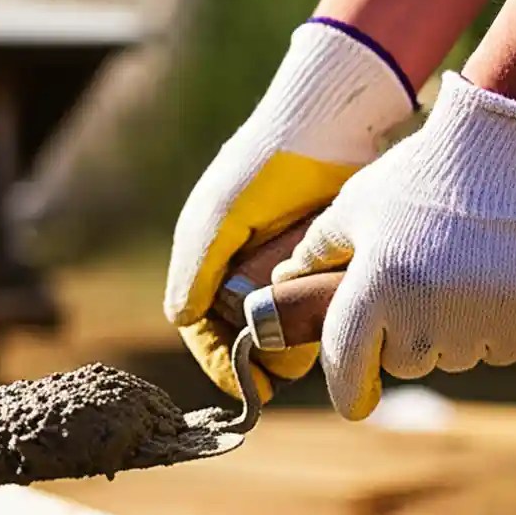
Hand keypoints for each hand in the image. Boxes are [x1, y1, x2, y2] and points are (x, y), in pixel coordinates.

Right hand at [165, 20, 412, 401]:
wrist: (330, 124)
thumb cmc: (264, 165)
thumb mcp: (219, 215)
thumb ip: (196, 267)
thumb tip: (181, 319)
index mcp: (207, 259)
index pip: (203, 328)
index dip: (221, 362)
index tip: (248, 390)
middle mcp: (241, 267)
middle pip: (243, 335)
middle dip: (262, 357)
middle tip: (286, 371)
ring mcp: (282, 265)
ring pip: (282, 325)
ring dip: (294, 342)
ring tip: (313, 349)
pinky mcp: (320, 260)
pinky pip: (314, 304)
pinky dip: (320, 318)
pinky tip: (335, 325)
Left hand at [274, 71, 515, 419]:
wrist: (497, 152)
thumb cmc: (414, 178)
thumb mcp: (353, 209)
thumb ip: (316, 251)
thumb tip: (283, 280)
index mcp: (370, 291)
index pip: (349, 365)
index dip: (349, 392)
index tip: (353, 405)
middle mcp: (418, 314)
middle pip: (403, 362)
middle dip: (403, 340)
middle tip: (413, 294)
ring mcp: (470, 317)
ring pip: (452, 358)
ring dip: (449, 337)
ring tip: (451, 284)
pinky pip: (498, 350)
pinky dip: (492, 331)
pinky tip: (485, 291)